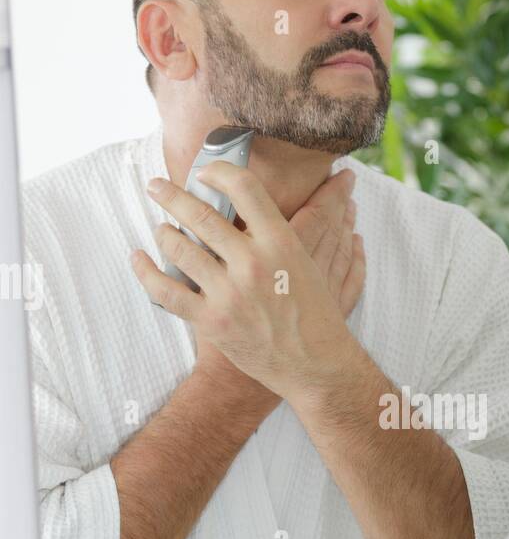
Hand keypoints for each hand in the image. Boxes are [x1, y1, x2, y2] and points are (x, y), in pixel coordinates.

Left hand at [134, 165, 361, 405]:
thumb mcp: (318, 264)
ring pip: (181, 248)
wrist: (317, 366)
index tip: (205, 172)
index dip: (219, 172)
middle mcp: (253, 263)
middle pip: (201, 215)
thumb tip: (340, 187)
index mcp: (282, 243)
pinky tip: (138, 258)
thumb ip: (314, 228)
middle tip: (156, 186)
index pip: (244, 188)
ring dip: (163, 233)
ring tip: (159, 227)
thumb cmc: (320, 316)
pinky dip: (146, 273)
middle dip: (172, 195)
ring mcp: (230, 293)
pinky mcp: (212, 321)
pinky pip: (167, 292)